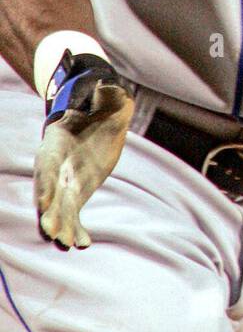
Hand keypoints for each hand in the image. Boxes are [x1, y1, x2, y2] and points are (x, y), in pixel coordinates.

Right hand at [34, 52, 134, 248]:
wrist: (103, 113)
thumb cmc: (104, 103)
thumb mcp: (110, 96)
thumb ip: (108, 93)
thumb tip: (107, 85)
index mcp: (57, 141)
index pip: (47, 165)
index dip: (44, 184)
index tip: (43, 203)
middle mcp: (56, 164)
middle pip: (49, 191)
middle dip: (49, 211)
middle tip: (51, 233)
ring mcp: (65, 179)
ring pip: (59, 207)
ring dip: (61, 226)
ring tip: (66, 245)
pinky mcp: (77, 191)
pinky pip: (74, 213)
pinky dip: (77, 228)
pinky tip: (82, 244)